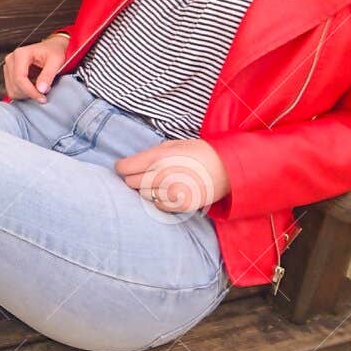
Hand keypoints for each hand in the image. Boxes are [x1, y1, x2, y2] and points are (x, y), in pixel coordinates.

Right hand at [3, 33, 68, 102]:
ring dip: (26, 94)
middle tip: (44, 94)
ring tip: (39, 89)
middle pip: (15, 85)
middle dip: (29, 93)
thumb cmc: (55, 51)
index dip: (30, 91)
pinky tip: (33, 87)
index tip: (42, 98)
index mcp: (20, 54)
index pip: (19, 78)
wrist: (52, 47)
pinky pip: (12, 90)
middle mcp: (11, 59)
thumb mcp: (56, 60)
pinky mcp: (9, 73)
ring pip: (12, 90)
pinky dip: (23, 93)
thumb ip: (48, 74)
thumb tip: (41, 89)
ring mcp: (8, 66)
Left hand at [114, 138, 230, 213]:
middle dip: (135, 178)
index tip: (127, 167)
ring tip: (164, 182)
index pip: (124, 167)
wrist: (227, 168)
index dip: (123, 167)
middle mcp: (162, 174)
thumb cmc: (198, 153)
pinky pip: (157, 205)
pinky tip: (172, 191)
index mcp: (158, 156)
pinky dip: (161, 200)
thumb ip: (150, 154)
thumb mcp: (173, 145)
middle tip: (148, 174)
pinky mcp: (179, 205)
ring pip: (143, 195)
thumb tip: (130, 165)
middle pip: (130, 183)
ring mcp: (171, 191)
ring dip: (148, 190)